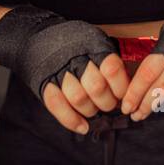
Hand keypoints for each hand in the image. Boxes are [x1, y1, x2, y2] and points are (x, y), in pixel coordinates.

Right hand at [0, 6, 130, 133]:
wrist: (35, 37)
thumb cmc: (73, 43)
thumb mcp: (94, 41)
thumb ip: (109, 60)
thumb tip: (128, 85)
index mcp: (92, 46)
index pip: (111, 68)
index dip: (120, 86)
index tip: (122, 94)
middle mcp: (75, 58)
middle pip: (96, 87)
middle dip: (107, 102)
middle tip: (109, 104)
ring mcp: (58, 71)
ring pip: (78, 99)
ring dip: (90, 111)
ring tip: (93, 110)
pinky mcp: (44, 83)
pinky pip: (57, 106)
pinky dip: (71, 120)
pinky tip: (82, 127)